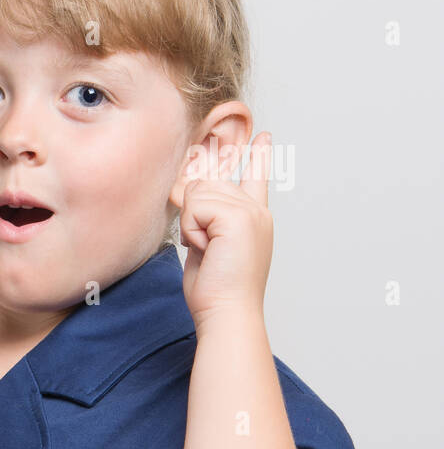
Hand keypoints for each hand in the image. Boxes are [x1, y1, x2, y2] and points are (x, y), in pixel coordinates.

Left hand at [172, 130, 273, 328]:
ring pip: (199, 192)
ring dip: (191, 224)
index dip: (259, 155)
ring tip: (207, 249)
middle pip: (207, 182)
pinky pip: (196, 205)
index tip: (264, 136)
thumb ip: (204, 218)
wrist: (227, 312)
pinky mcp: (239, 216)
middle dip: (193, 213)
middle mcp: (256, 211)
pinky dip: (192, 229)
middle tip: (204, 246)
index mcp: (254, 218)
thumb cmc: (215, 289)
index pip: (257, 177)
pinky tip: (207, 249)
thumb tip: (185, 190)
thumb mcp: (207, 245)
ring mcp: (251, 212)